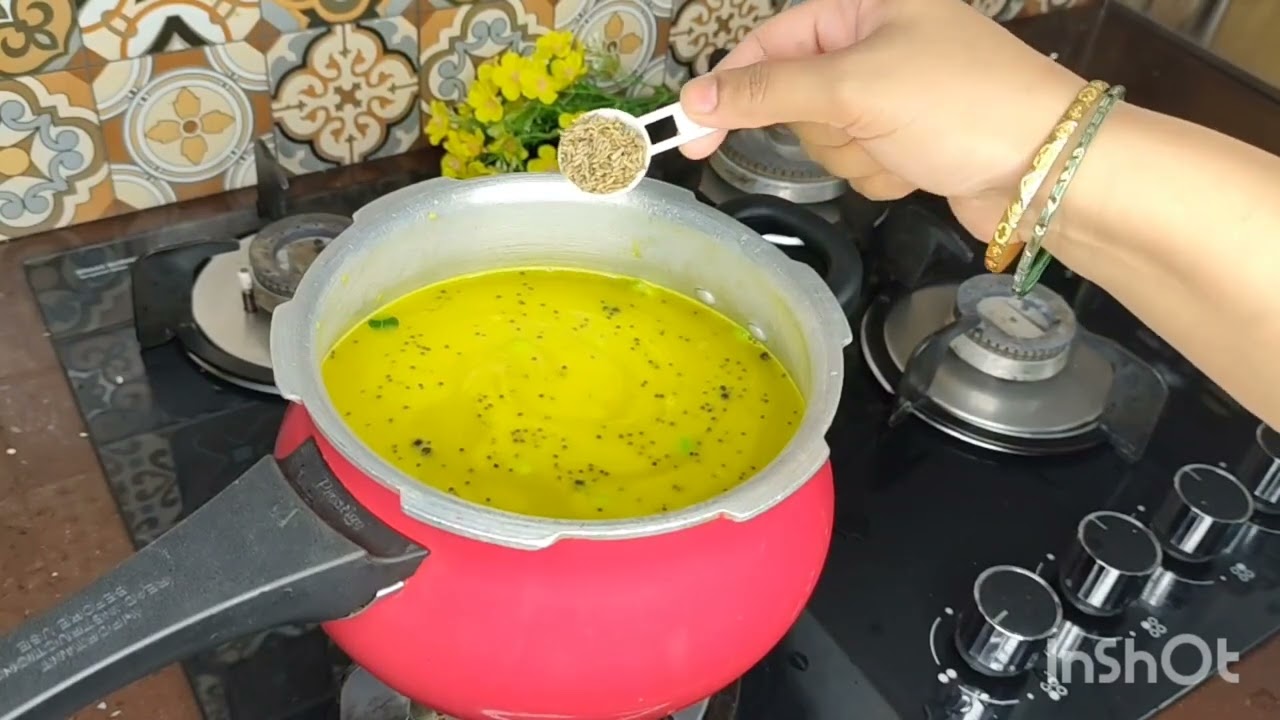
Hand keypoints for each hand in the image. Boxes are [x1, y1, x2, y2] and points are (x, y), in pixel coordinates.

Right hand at [678, 0, 1085, 240]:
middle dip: (825, 125)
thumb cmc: (961, 104)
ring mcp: (893, 97)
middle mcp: (876, 43)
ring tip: (903, 146)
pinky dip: (882, 173)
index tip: (691, 134)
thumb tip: (695, 100)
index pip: (770, 43)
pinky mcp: (907, 142)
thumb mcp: (854, 86)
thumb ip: (769, 91)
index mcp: (866, 6)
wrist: (1048, 168)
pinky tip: (920, 166)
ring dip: (856, 155)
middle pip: (795, 97)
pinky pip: (859, 164)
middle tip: (864, 124)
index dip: (730, 89)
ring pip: (825, 139)